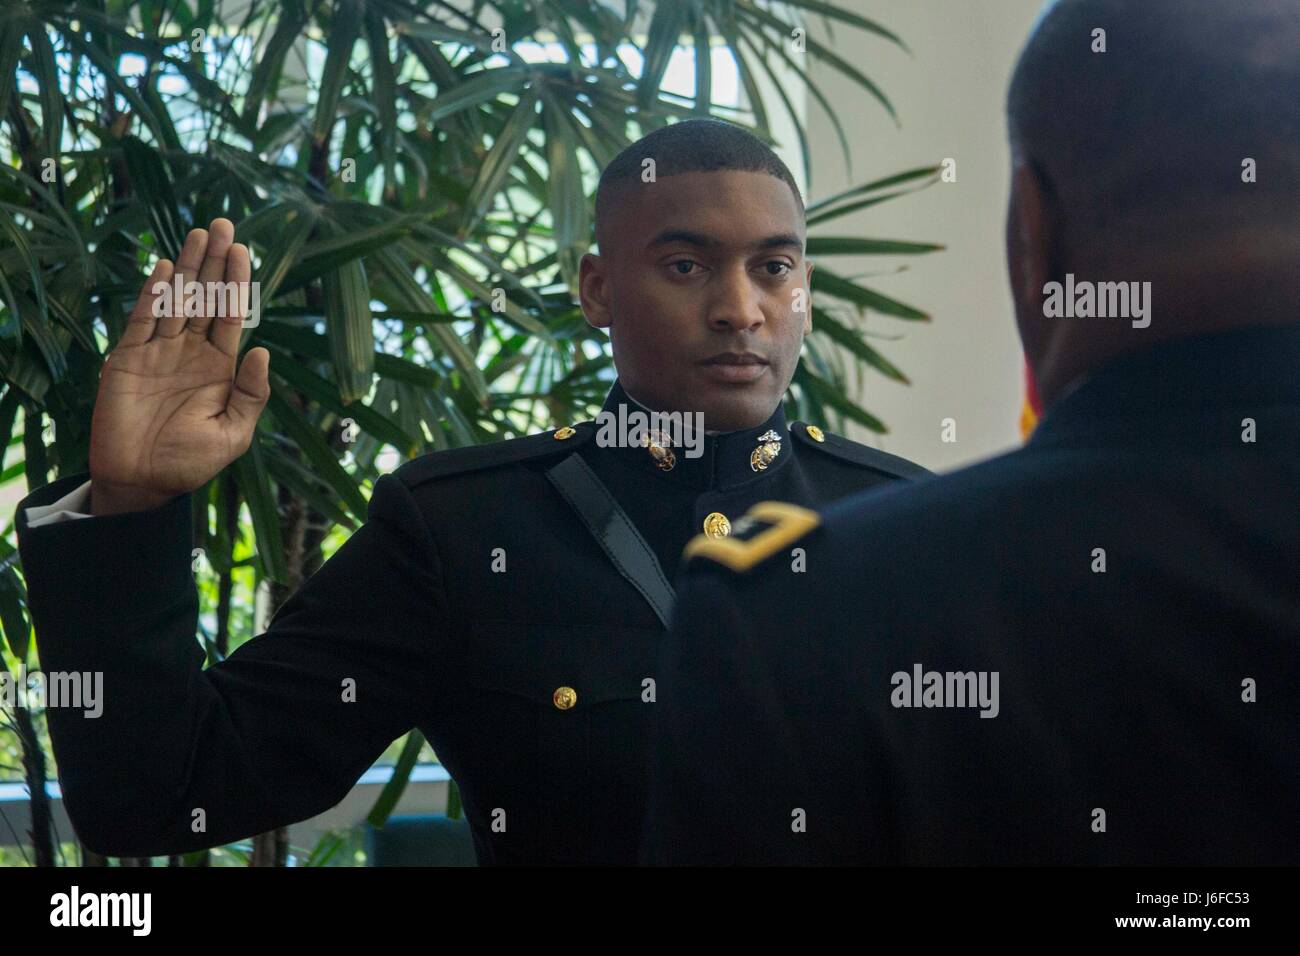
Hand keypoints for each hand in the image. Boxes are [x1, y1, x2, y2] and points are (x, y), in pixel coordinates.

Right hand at [88, 219, 270, 515]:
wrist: (142, 481)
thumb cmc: (191, 462)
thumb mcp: (234, 433)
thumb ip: (251, 395)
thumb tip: (262, 352)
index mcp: (221, 367)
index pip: (232, 315)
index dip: (238, 283)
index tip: (243, 250)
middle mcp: (191, 352)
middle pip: (206, 297)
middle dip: (215, 263)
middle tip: (223, 225)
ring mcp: (159, 352)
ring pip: (177, 300)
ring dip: (187, 268)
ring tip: (199, 233)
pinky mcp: (128, 358)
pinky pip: (143, 320)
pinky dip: (153, 296)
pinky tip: (165, 270)